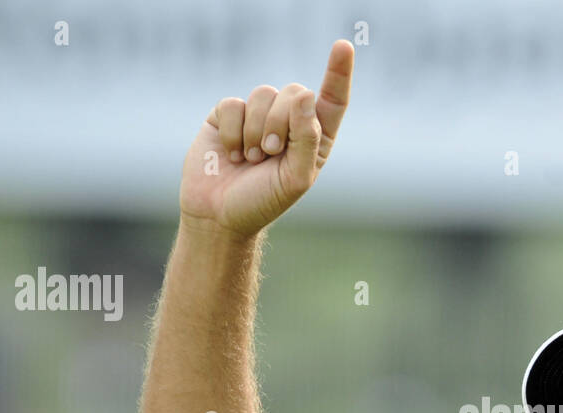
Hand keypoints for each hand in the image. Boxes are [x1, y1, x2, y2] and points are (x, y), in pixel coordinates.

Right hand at [178, 39, 353, 237]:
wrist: (218, 216)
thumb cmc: (263, 202)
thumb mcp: (295, 178)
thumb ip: (306, 139)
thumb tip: (307, 96)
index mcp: (313, 138)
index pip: (332, 101)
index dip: (338, 73)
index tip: (344, 47)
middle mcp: (288, 122)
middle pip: (295, 93)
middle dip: (281, 123)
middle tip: (269, 154)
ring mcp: (256, 116)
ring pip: (263, 94)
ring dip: (255, 130)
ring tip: (250, 159)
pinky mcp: (227, 115)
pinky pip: (233, 104)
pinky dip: (232, 132)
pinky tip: (230, 154)